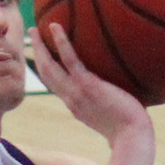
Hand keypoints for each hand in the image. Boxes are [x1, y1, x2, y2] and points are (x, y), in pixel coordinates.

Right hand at [29, 21, 151, 143]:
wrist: (132, 137)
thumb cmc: (131, 128)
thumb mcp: (114, 115)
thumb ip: (111, 102)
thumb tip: (121, 92)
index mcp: (75, 106)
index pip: (55, 86)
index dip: (46, 71)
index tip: (42, 57)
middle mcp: (71, 99)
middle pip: (46, 75)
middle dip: (36, 56)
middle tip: (32, 37)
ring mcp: (76, 93)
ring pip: (50, 67)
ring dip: (39, 47)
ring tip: (34, 29)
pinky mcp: (87, 85)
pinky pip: (69, 60)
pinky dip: (60, 43)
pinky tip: (55, 27)